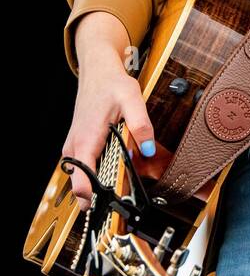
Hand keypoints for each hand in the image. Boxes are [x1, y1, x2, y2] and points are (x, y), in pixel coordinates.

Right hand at [62, 50, 155, 212]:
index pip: (81, 184)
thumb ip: (141, 125)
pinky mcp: (77, 147)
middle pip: (83, 186)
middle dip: (103, 194)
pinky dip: (99, 171)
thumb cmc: (110, 83)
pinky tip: (115, 165)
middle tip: (126, 194)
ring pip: (83, 178)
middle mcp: (74, 148)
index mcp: (85, 141)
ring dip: (101, 183)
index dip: (95, 199)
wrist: (97, 71)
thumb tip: (148, 149)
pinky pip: (86, 168)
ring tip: (124, 179)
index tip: (113, 204)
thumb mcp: (131, 99)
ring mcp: (74, 148)